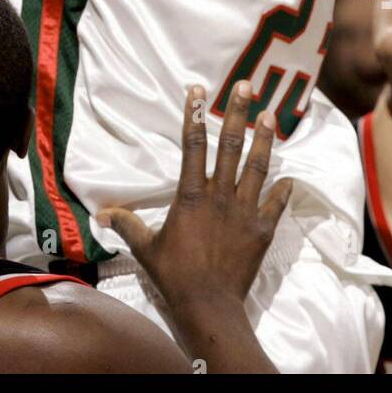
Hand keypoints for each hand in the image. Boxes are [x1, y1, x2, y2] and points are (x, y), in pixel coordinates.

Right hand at [99, 81, 291, 313]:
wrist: (210, 306)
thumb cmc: (174, 275)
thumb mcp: (145, 248)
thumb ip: (127, 225)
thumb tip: (101, 214)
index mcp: (191, 194)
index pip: (193, 145)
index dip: (195, 114)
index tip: (199, 89)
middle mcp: (221, 195)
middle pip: (230, 145)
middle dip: (238, 113)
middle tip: (247, 86)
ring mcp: (244, 211)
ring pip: (257, 167)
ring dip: (264, 140)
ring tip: (270, 116)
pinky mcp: (262, 230)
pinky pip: (275, 204)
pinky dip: (282, 190)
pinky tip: (290, 178)